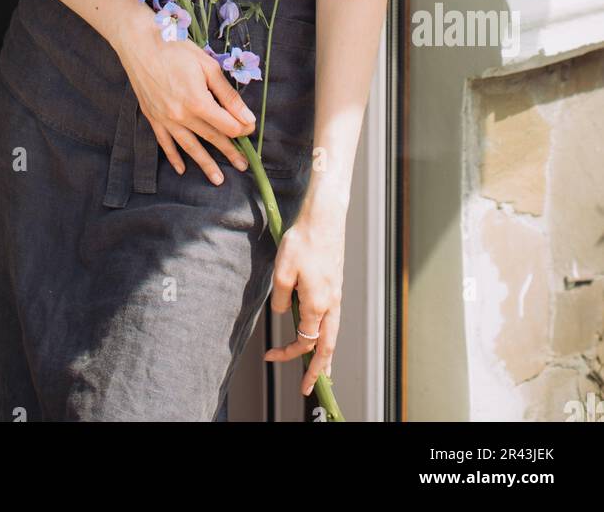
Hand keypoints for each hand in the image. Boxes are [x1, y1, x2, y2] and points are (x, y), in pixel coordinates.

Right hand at [115, 9, 256, 184]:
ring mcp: (165, 119)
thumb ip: (228, 95)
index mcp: (198, 102)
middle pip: (212, 138)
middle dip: (230, 151)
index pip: (227, 125)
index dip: (242, 129)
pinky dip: (173, 157)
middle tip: (243, 165)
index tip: (250, 128)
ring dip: (205, 164)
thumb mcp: (208, 66)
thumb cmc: (176, 49)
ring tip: (218, 180)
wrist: (140, 44)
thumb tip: (246, 117)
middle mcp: (182, 116)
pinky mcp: (152, 118)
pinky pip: (164, 143)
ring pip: (189, 147)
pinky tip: (182, 169)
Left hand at [264, 207, 345, 397]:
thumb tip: (284, 314)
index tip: (271, 356)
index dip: (288, 352)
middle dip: (318, 370)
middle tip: (311, 388)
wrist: (324, 218)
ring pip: (334, 335)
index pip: (304, 341)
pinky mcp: (336, 285)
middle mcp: (331, 304)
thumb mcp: (282, 271)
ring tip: (325, 373)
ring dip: (327, 356)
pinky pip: (334, 320)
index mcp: (317, 305)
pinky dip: (330, 336)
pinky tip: (325, 336)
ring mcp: (336, 295)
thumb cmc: (302, 242)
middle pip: (327, 347)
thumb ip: (281, 299)